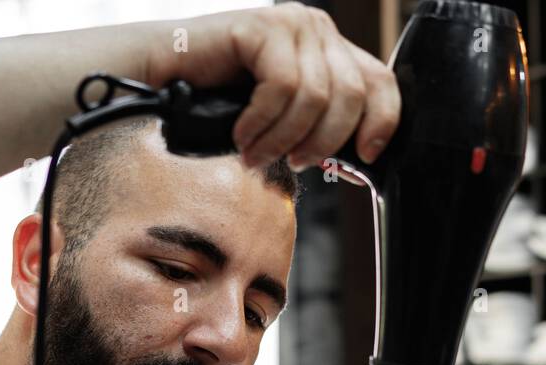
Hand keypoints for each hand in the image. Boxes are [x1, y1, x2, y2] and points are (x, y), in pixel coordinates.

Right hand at [139, 3, 400, 169]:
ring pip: (316, 97)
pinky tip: (242, 133)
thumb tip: (361, 159)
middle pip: (351, 95)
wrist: (163, 82)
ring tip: (256, 152)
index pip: (380, 82)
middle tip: (294, 162)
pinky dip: (262, 121)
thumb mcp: (289, 121)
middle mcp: (317, 29)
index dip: (381, 123)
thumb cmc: (221, 106)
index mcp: (331, 50)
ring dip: (284, 138)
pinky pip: (282, 86)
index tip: (365, 156)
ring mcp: (292, 22)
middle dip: (323, 141)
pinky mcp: (264, 24)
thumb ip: (325, 127)